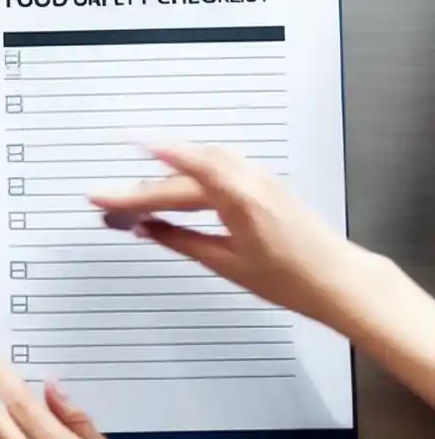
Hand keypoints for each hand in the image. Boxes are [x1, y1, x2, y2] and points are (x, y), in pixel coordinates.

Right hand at [87, 143, 371, 320]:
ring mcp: (256, 176)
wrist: (338, 278)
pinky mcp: (261, 181)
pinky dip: (189, 166)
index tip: (99, 194)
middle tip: (107, 200)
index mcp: (236, 199)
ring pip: (199, 160)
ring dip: (164, 170)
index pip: (170, 189)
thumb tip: (145, 229)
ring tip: (136, 187)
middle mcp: (246, 179)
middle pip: (180, 174)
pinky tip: (177, 178)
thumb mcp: (226, 264)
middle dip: (140, 187)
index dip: (130, 192)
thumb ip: (180, 240)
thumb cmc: (291, 278)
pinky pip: (217, 162)